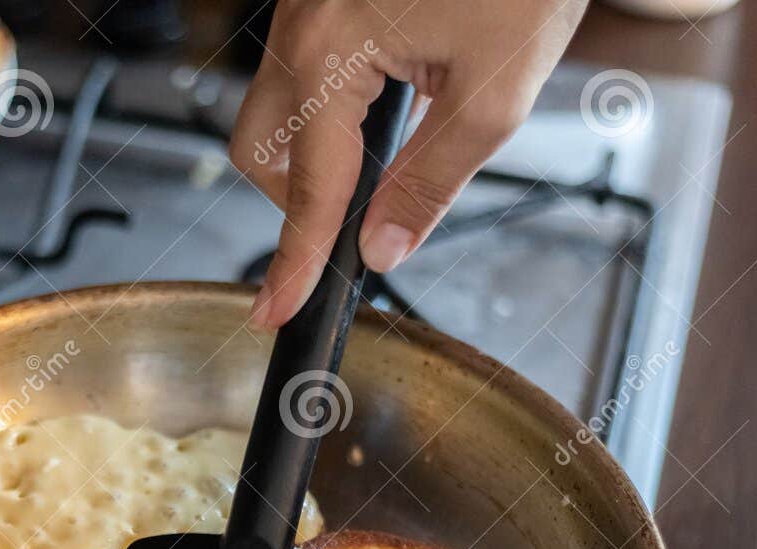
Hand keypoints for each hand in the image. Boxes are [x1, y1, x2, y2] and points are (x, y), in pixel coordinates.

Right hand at [231, 0, 587, 327]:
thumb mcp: (495, 95)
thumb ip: (430, 184)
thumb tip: (383, 246)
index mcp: (332, 49)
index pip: (308, 188)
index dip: (296, 261)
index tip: (275, 310)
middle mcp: (301, 25)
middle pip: (261, 151)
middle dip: (301, 198)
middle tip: (365, 212)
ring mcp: (304, 8)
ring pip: (275, 113)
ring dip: (320, 152)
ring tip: (397, 141)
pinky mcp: (322, 1)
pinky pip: (301, 75)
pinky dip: (332, 111)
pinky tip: (392, 102)